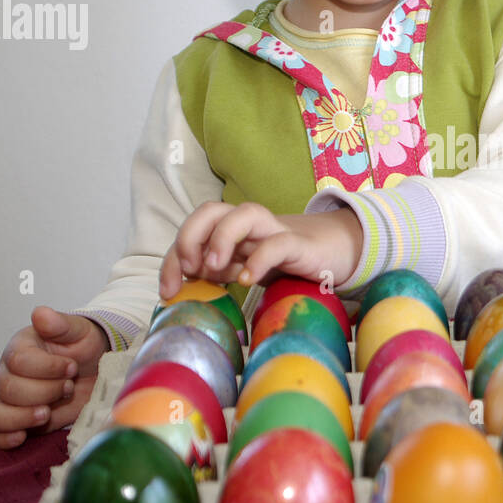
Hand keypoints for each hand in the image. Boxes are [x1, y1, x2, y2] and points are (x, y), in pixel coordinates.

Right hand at [0, 307, 106, 448]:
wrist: (96, 371)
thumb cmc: (85, 347)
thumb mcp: (80, 331)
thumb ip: (60, 324)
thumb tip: (40, 313)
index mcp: (20, 348)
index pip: (18, 361)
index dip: (47, 368)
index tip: (73, 367)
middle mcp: (8, 373)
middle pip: (8, 389)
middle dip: (44, 392)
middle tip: (68, 387)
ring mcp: (9, 399)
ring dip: (20, 418)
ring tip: (47, 413)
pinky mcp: (16, 421)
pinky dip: (3, 438)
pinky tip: (22, 437)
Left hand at [158, 201, 363, 299]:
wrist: (334, 252)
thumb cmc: (284, 260)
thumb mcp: (244, 267)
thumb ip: (219, 270)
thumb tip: (188, 283)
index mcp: (232, 229)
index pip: (192, 232)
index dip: (172, 259)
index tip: (168, 291)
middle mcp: (249, 224)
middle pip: (211, 211)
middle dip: (190, 236)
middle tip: (190, 269)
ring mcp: (274, 230)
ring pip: (243, 214)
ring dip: (220, 238)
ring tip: (213, 269)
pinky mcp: (299, 244)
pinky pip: (277, 243)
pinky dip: (259, 259)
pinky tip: (248, 280)